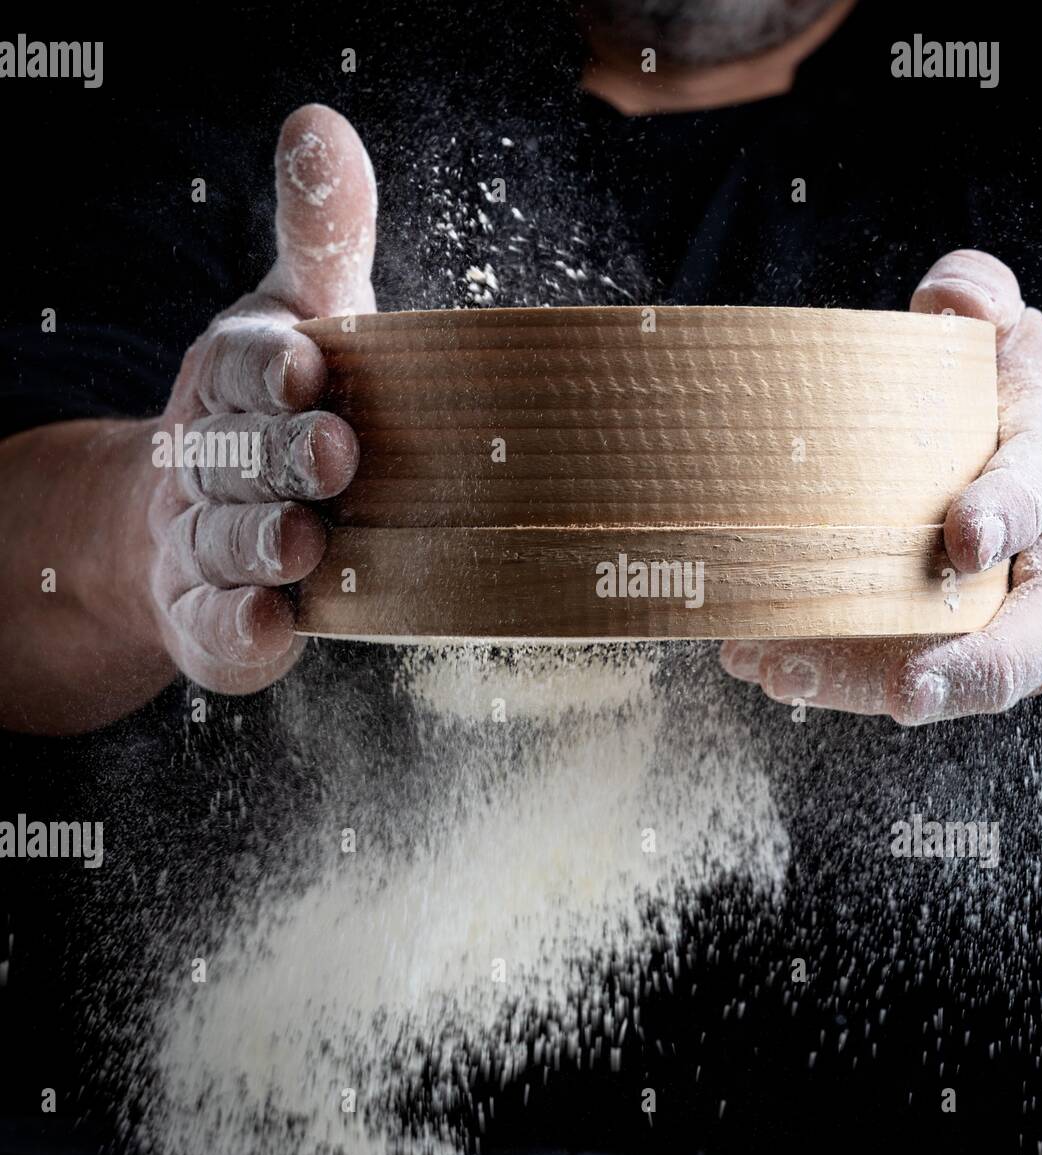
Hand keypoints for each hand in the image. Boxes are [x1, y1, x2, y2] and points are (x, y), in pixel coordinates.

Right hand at [144, 104, 376, 693]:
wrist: (193, 521)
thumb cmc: (276, 407)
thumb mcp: (300, 313)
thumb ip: (320, 235)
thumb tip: (321, 123)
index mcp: (239, 383)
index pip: (245, 366)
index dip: (270, 366)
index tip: (307, 363)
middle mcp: (216, 462)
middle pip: (240, 457)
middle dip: (279, 454)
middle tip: (333, 452)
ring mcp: (207, 544)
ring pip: (228, 543)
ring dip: (262, 541)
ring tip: (305, 541)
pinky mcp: (214, 618)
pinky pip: (219, 628)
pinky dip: (239, 628)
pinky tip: (267, 625)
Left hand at [721, 249, 1041, 721]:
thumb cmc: (1039, 422)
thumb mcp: (1024, 348)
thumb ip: (985, 306)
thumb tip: (949, 296)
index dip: (1009, 512)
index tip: (964, 534)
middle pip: (1041, 635)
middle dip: (977, 667)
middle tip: (908, 690)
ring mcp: (1028, 631)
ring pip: (967, 674)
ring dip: (869, 683)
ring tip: (781, 671)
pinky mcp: (981, 659)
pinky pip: (916, 677)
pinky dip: (842, 681)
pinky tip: (769, 666)